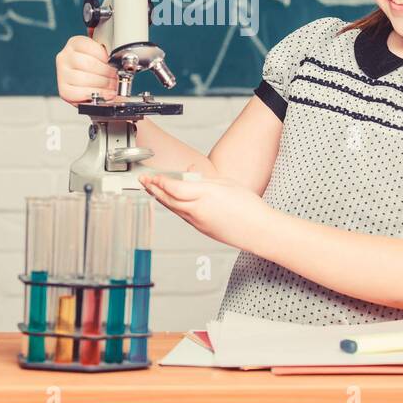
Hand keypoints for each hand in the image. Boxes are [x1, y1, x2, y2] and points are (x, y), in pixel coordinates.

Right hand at [56, 34, 117, 105]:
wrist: (91, 87)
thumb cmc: (97, 70)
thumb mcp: (101, 56)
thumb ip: (108, 55)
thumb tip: (118, 61)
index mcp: (75, 43)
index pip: (90, 46)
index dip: (105, 57)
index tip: (113, 63)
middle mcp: (64, 57)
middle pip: (88, 64)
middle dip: (106, 72)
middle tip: (115, 77)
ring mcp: (62, 74)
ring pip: (84, 79)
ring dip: (102, 84)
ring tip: (112, 86)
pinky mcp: (63, 90)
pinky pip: (79, 93)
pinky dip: (95, 94)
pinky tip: (104, 94)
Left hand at [139, 173, 270, 248]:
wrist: (259, 231)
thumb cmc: (248, 207)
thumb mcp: (226, 184)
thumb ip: (205, 178)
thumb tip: (191, 171)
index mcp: (205, 195)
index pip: (174, 187)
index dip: (160, 181)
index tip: (152, 176)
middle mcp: (197, 210)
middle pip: (169, 199)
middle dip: (153, 189)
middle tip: (143, 180)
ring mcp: (198, 222)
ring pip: (173, 209)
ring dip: (160, 198)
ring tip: (151, 189)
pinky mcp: (201, 230)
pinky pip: (182, 216)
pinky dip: (172, 207)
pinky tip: (170, 201)